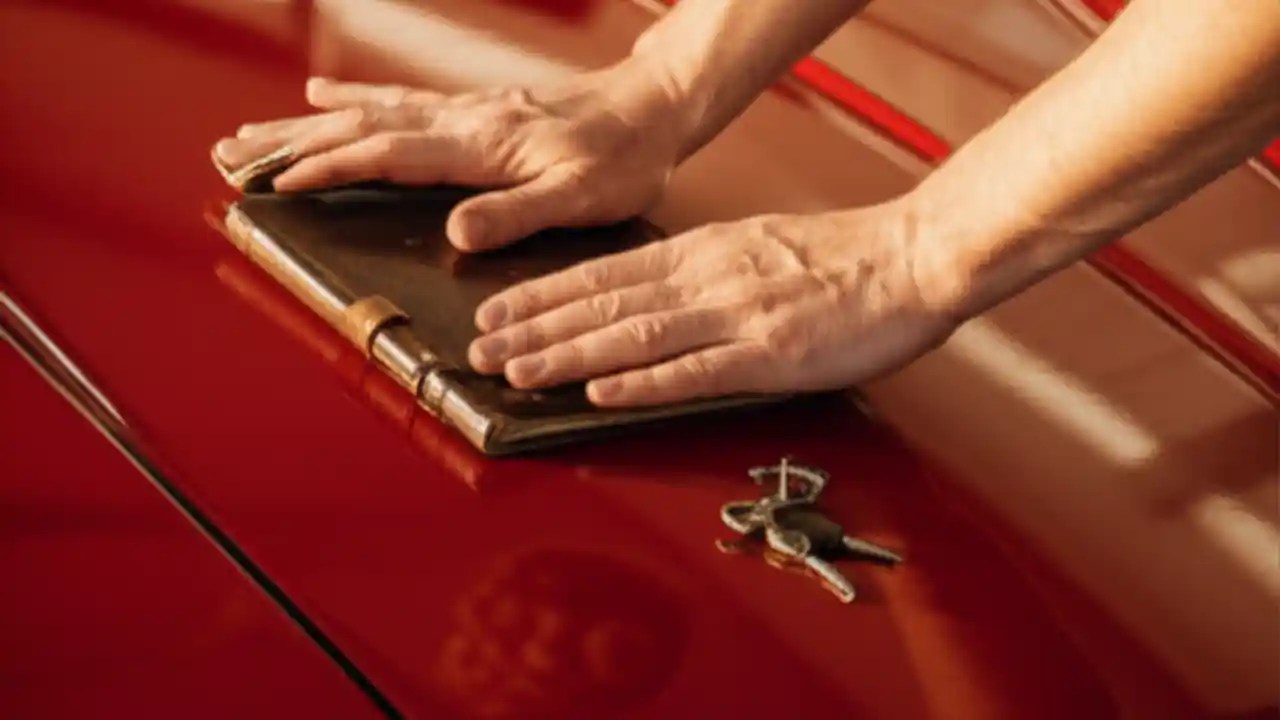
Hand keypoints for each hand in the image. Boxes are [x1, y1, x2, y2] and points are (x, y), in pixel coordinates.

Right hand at [213, 62, 686, 250]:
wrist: (654, 109)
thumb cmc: (624, 159)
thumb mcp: (581, 198)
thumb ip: (516, 216)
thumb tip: (454, 234)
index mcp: (481, 145)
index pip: (388, 155)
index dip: (330, 168)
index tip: (273, 183)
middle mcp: (464, 120)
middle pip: (361, 127)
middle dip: (292, 143)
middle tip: (229, 153)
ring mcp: (467, 110)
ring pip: (371, 112)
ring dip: (309, 123)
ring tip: (254, 130)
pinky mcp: (477, 109)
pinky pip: (401, 102)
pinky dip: (356, 100)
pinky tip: (327, 96)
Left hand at [466, 203, 964, 405]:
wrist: (912, 258)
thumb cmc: (840, 258)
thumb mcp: (755, 246)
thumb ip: (701, 271)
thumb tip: (648, 294)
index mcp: (702, 252)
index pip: (604, 273)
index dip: (543, 294)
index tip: (496, 310)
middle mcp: (707, 278)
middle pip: (603, 303)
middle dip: (534, 328)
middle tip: (479, 350)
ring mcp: (736, 316)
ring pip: (633, 336)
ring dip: (567, 355)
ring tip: (516, 372)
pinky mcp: (771, 355)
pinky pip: (695, 372)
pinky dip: (642, 383)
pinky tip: (599, 393)